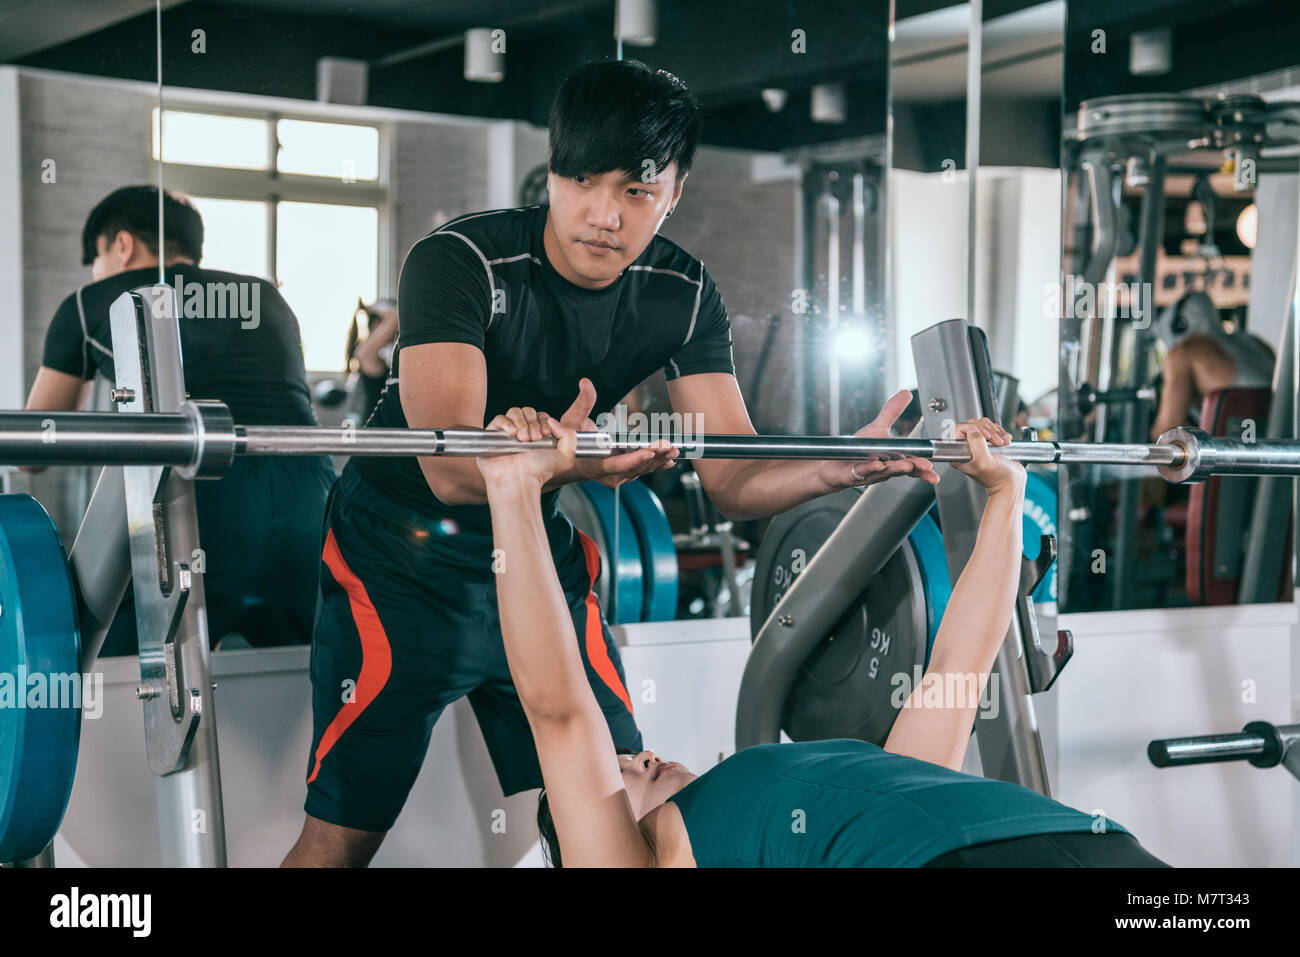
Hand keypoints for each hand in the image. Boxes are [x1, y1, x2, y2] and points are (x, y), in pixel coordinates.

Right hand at [477, 407, 575, 486]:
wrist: (521, 480)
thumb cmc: (539, 473)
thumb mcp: (567, 457)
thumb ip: (570, 435)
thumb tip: (553, 421)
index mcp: (538, 435)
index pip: (541, 415)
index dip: (544, 421)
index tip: (546, 434)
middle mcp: (523, 432)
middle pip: (528, 411)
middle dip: (534, 422)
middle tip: (535, 439)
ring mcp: (508, 433)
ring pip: (514, 412)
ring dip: (522, 423)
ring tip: (524, 439)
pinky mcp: (493, 435)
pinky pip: (499, 419)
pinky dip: (507, 423)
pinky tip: (513, 434)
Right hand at [562, 378, 678, 487]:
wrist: (572, 460)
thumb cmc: (570, 443)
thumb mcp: (572, 420)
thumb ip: (582, 403)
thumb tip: (586, 383)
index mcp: (594, 464)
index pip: (616, 464)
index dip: (633, 459)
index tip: (648, 451)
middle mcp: (608, 474)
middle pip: (634, 467)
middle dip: (653, 456)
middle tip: (667, 445)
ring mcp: (619, 475)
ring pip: (642, 469)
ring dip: (659, 459)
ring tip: (672, 449)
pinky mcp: (627, 472)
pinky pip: (644, 469)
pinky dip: (658, 464)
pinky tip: (670, 459)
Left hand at [824, 390, 938, 489]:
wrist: (833, 465)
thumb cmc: (856, 450)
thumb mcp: (877, 428)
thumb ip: (892, 412)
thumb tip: (906, 393)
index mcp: (893, 459)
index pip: (912, 465)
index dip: (923, 468)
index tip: (933, 466)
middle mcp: (884, 468)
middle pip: (902, 470)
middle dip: (914, 468)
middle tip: (926, 466)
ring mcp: (869, 473)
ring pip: (884, 472)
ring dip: (896, 469)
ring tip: (906, 466)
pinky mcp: (852, 474)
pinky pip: (862, 472)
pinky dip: (869, 468)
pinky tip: (876, 464)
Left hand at [951, 418, 1024, 494]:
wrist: (1011, 482)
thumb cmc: (998, 478)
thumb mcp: (984, 461)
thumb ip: (976, 443)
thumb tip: (972, 428)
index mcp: (959, 454)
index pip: (959, 429)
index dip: (974, 428)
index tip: (986, 437)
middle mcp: (967, 448)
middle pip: (973, 424)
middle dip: (988, 430)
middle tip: (997, 442)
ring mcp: (978, 444)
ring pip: (984, 424)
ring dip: (996, 432)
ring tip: (1002, 443)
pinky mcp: (989, 442)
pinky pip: (993, 428)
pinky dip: (1001, 433)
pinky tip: (1005, 442)